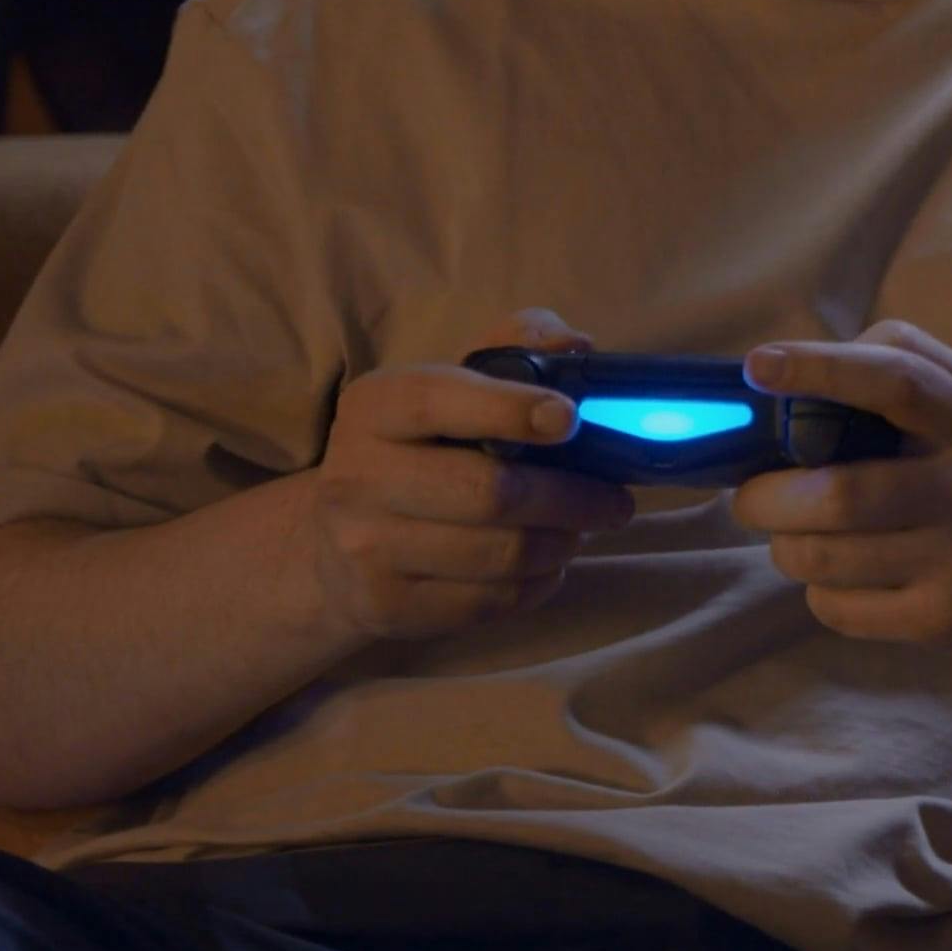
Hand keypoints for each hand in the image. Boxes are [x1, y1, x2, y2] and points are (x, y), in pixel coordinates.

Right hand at [306, 308, 636, 641]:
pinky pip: (489, 602)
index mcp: (374, 407)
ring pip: (499, 554)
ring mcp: (365, 548)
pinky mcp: (387, 606)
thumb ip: (515, 345)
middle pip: (490, 493)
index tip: (570, 419)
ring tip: (582, 530)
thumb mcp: (453, 384)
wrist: (335, 542)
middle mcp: (357, 478)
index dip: (511, 409)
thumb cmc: (420, 447)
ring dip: (562, 543)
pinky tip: (547, 564)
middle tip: (616, 501)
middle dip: (571, 498)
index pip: (439, 401)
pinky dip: (537, 584)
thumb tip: (576, 343)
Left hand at [730, 319, 951, 656]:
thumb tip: (812, 359)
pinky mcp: (944, 621)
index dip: (821, 369)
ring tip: (792, 536)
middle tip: (752, 495)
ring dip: (784, 546)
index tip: (758, 365)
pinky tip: (844, 579)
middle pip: (838, 493)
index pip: (898, 381)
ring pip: (825, 557)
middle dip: (767, 496)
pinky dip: (820, 592)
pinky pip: (839, 608)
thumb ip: (918, 370)